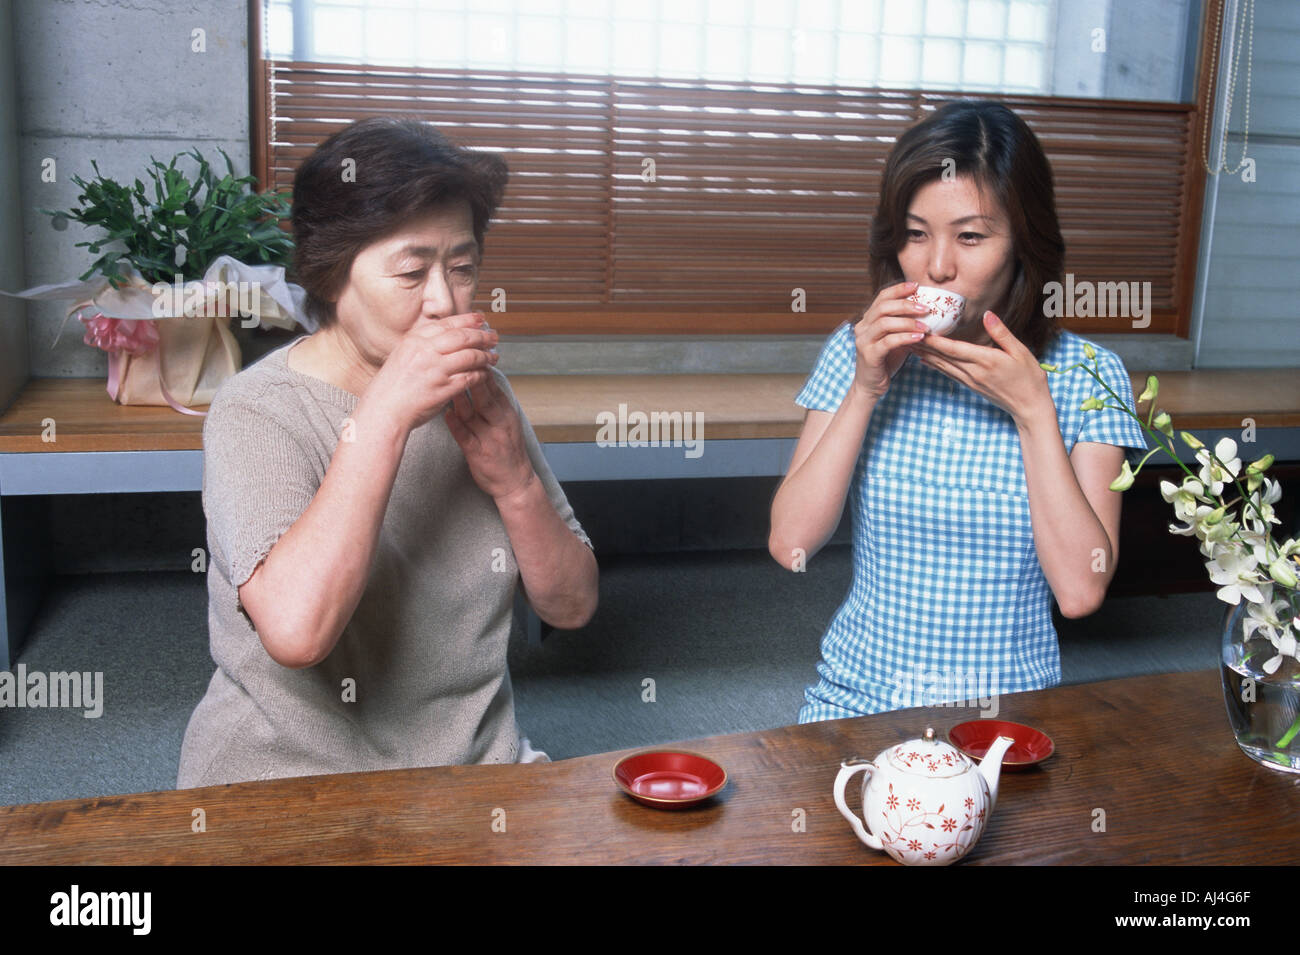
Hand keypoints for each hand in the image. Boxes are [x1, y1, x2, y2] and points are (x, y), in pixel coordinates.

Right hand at [362, 311, 498, 433]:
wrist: (383, 410)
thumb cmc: (391, 387)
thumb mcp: (401, 356)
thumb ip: (421, 345)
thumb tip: (443, 337)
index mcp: (414, 340)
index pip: (447, 324)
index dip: (467, 320)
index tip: (480, 319)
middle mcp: (425, 351)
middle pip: (462, 337)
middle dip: (482, 336)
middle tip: (494, 337)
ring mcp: (435, 369)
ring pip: (470, 356)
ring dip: (485, 356)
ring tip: (494, 356)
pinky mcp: (443, 388)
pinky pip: (470, 377)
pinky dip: (481, 374)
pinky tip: (486, 374)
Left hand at [445, 373, 536, 501]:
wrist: (515, 481)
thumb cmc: (508, 450)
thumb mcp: (509, 423)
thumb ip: (495, 403)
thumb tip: (482, 378)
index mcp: (507, 414)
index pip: (494, 388)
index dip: (482, 371)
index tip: (469, 356)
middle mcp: (499, 424)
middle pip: (484, 397)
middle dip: (471, 379)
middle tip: (456, 363)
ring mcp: (488, 439)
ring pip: (472, 414)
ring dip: (459, 398)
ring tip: (445, 383)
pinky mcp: (477, 453)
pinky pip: (463, 436)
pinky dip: (454, 424)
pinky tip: (445, 414)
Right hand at [851, 281, 931, 399]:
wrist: (871, 385)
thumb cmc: (886, 360)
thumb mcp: (896, 338)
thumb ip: (905, 324)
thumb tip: (928, 310)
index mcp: (868, 320)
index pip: (881, 297)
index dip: (899, 289)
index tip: (917, 285)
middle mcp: (862, 327)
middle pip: (883, 307)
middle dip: (906, 305)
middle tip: (926, 308)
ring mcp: (863, 341)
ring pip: (885, 323)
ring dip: (908, 323)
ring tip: (926, 326)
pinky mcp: (869, 355)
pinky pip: (888, 341)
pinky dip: (905, 337)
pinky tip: (919, 338)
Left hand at [914, 311, 1052, 425]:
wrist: (1030, 407)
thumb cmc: (1029, 378)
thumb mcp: (1020, 351)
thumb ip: (1002, 333)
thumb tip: (988, 314)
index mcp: (986, 361)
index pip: (954, 349)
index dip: (935, 340)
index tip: (920, 330)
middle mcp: (974, 372)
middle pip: (943, 357)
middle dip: (923, 345)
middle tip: (904, 333)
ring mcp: (970, 380)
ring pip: (942, 366)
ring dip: (925, 355)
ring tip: (909, 344)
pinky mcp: (970, 386)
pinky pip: (948, 373)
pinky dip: (935, 365)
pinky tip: (925, 360)